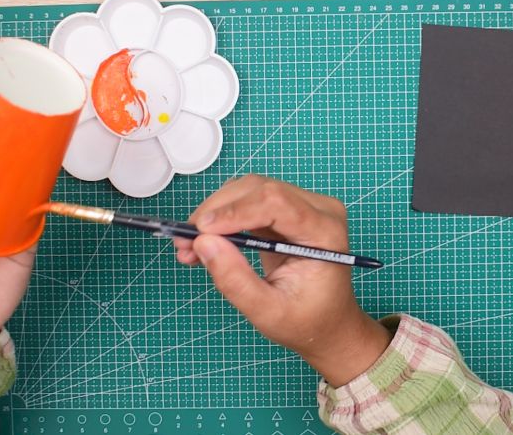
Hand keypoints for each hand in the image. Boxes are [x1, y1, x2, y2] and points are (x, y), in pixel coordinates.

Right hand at [175, 175, 391, 385]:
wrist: (328, 323)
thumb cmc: (307, 321)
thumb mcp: (268, 312)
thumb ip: (236, 280)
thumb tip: (203, 243)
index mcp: (325, 232)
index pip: (276, 202)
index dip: (234, 211)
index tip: (199, 231)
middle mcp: (319, 209)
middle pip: (259, 189)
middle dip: (216, 213)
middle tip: (184, 243)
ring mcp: (304, 206)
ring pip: (249, 191)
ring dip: (214, 214)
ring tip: (190, 247)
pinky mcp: (288, 210)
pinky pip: (249, 202)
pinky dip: (222, 219)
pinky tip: (205, 242)